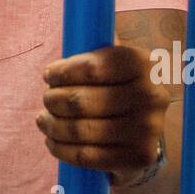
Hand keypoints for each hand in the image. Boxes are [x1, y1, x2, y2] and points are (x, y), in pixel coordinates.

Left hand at [37, 45, 168, 185]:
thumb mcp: (113, 63)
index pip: (92, 67)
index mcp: (144, 63)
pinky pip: (86, 156)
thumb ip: (92, 47)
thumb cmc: (118, 87)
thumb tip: (67, 35)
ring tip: (43, 120)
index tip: (48, 75)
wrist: (146, 131)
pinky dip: (61, 149)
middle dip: (53, 100)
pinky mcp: (138, 158)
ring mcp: (147, 129)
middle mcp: (151, 95)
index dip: (63, 72)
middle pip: (81, 101)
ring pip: (80, 130)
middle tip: (47, 100)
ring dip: (52, 125)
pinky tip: (53, 141)